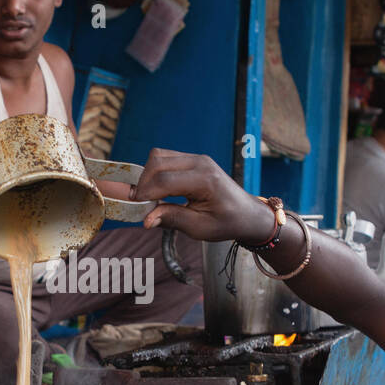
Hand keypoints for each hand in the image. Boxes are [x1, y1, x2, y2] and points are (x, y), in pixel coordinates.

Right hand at [131, 149, 275, 243]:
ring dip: (148, 176)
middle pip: (157, 163)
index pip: (164, 180)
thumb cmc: (227, 222)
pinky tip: (158, 190)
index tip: (137, 208)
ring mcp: (197, 158)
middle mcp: (200, 163)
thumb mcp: (200, 228)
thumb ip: (172, 219)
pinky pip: (166, 158)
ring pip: (159, 156)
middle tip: (140, 204)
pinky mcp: (193, 159)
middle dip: (143, 183)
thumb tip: (146, 220)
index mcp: (205, 180)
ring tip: (149, 197)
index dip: (146, 194)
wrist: (246, 213)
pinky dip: (156, 172)